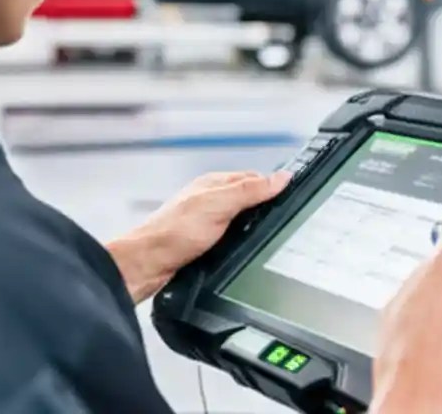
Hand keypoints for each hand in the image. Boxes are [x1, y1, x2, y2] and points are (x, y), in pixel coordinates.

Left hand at [107, 170, 291, 302]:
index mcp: (215, 184)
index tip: (293, 195)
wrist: (147, 264)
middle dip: (266, 208)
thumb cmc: (173, 232)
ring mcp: (206, 221)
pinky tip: (245, 251)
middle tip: (284, 219)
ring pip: (240, 221)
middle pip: (249, 199)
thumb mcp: (219, 205)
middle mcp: (210, 200)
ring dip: (253, 229)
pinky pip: (231, 238)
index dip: (273, 187)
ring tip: (267, 236)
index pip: (254, 178)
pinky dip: (241, 243)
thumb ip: (250, 191)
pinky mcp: (203, 243)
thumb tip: (280, 178)